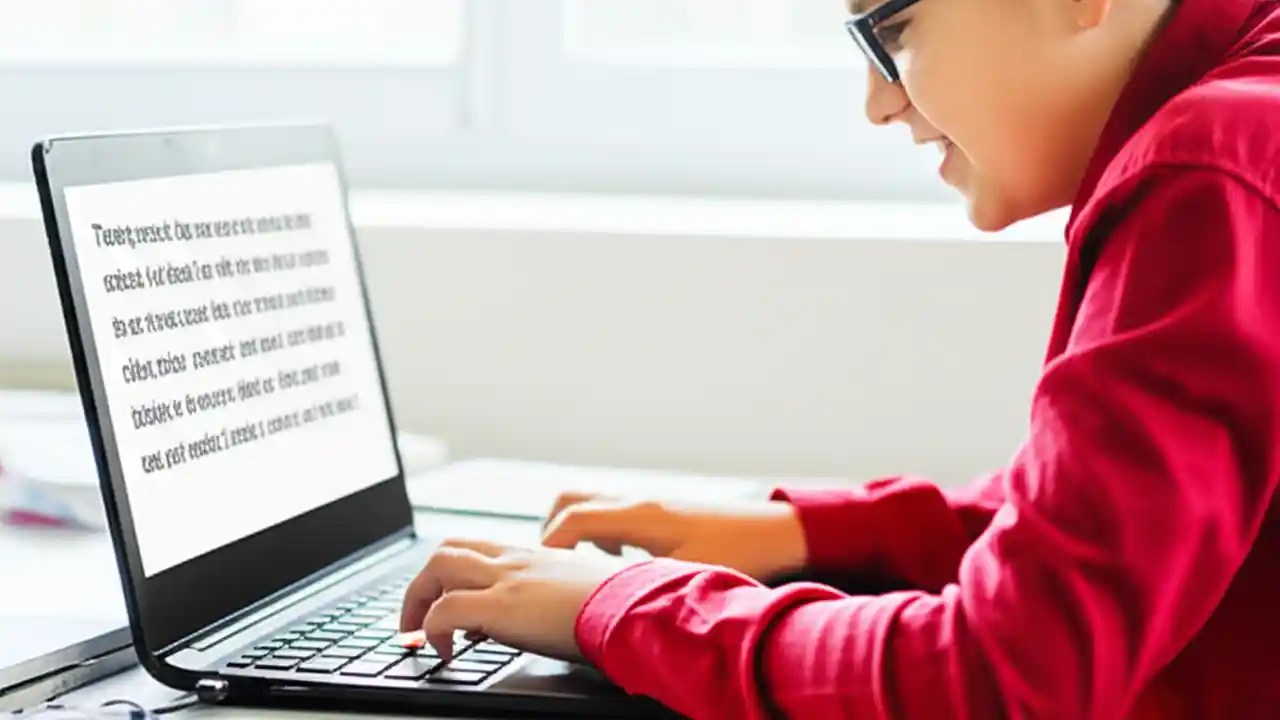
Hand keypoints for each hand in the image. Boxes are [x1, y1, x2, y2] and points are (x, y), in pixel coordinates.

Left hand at [398, 538, 637, 661]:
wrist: (634, 607)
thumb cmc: (620, 603)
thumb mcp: (582, 591)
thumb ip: (554, 596)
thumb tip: (543, 618)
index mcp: (533, 556)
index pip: (478, 549)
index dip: (453, 576)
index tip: (447, 605)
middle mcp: (515, 560)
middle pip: (447, 549)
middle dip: (422, 584)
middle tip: (417, 619)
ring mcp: (506, 578)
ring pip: (437, 566)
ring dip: (418, 601)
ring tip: (420, 635)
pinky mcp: (501, 605)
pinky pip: (444, 611)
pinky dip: (433, 632)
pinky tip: (446, 654)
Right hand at [542, 492, 808, 582]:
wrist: (778, 530)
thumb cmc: (741, 552)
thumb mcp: (691, 578)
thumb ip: (651, 595)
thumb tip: (621, 624)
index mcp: (640, 517)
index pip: (573, 520)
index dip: (548, 546)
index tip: (540, 574)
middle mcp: (638, 503)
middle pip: (570, 500)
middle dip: (550, 532)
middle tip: (550, 567)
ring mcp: (648, 503)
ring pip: (590, 504)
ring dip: (575, 532)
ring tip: (582, 569)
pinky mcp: (659, 512)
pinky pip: (611, 513)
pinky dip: (598, 533)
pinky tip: (618, 562)